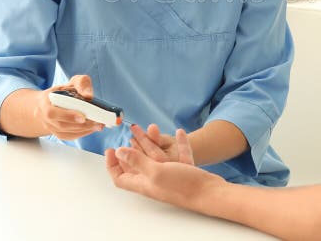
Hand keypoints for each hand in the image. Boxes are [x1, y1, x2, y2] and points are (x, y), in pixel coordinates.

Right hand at [33, 74, 103, 139]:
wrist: (52, 101)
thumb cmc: (64, 90)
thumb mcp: (73, 81)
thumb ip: (81, 83)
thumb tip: (88, 95)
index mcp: (44, 103)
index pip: (51, 113)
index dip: (67, 116)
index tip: (82, 117)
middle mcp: (44, 117)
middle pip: (61, 125)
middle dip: (81, 125)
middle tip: (97, 123)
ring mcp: (49, 126)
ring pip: (65, 133)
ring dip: (83, 131)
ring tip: (98, 126)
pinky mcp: (56, 132)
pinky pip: (68, 136)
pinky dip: (81, 134)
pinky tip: (91, 129)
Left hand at [105, 129, 221, 209]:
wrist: (209, 193)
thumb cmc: (182, 185)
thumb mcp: (155, 171)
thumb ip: (137, 161)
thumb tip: (119, 152)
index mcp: (144, 183)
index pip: (120, 177)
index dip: (112, 165)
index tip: (111, 150)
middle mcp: (155, 180)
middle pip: (138, 163)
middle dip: (133, 147)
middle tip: (130, 132)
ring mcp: (170, 176)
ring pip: (158, 156)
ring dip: (153, 142)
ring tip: (151, 127)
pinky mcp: (184, 172)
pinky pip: (179, 155)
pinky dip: (178, 144)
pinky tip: (179, 133)